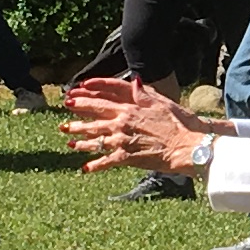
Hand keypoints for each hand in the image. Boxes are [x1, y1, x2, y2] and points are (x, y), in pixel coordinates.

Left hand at [62, 75, 199, 172]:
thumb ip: (144, 93)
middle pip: (94, 121)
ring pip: (95, 141)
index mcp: (130, 109)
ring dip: (81, 142)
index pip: (101, 102)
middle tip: (63, 123)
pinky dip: (95, 166)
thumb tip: (134, 80)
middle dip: (76, 121)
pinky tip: (85, 169)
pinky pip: (106, 162)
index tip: (72, 99)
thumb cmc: (179, 123)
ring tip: (69, 143)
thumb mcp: (162, 102)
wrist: (186, 146)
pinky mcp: (127, 158)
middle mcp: (122, 123)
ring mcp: (123, 141)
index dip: (84, 100)